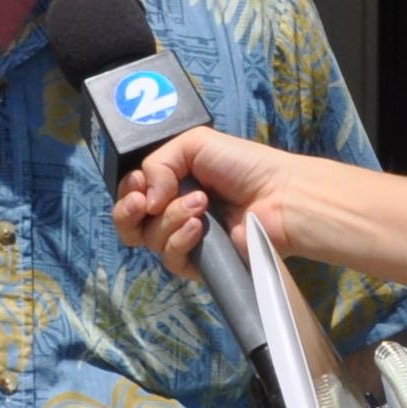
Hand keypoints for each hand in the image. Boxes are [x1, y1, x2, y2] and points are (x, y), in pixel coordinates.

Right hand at [110, 128, 292, 277]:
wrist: (278, 196)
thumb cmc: (243, 166)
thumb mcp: (194, 144)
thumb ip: (157, 163)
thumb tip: (145, 200)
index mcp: (172, 183)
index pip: (133, 193)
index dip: (129, 190)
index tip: (139, 184)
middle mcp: (173, 212)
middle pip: (129, 223)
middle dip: (127, 211)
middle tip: (143, 203)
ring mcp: (185, 239)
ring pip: (150, 239)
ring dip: (169, 218)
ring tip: (200, 204)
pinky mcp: (199, 264)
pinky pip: (172, 258)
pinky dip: (180, 240)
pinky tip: (198, 227)